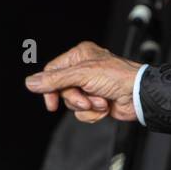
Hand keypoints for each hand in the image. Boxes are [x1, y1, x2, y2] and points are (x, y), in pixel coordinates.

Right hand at [23, 41, 140, 122]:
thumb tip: (30, 82)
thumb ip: (55, 80)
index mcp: (79, 55)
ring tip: (102, 102)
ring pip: (72, 103)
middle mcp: (83, 69)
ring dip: (87, 106)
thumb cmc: (118, 78)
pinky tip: (105, 108)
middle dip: (75, 99)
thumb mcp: (83, 75)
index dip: (49, 88)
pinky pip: (83, 113)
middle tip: (87, 100)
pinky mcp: (96, 102)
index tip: (51, 103)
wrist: (140, 96)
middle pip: (61, 90)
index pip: (52, 71)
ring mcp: (90, 87)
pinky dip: (94, 114)